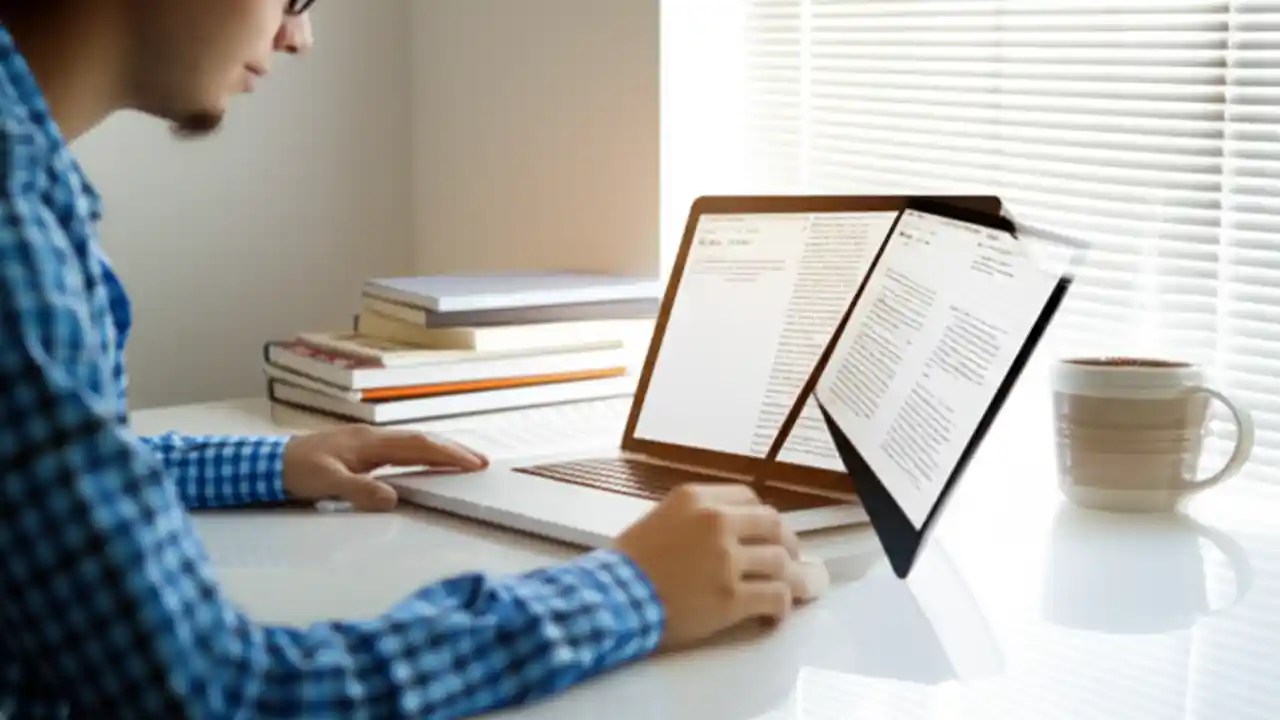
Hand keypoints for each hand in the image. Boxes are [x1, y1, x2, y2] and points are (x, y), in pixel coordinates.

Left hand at [283, 425, 488, 510]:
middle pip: (421, 440)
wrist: (268, 462)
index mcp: (370, 443)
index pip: (418, 446)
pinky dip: (422, 453)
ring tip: (464, 460)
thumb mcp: (326, 484)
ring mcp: (367, 442)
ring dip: (440, 450)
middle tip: (482, 461)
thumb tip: (393, 498)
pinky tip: (427, 461)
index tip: (473, 464)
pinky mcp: (361, 450)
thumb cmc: (296, 471)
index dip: (448, 454)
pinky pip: (401, 448)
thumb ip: (359, 491)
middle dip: (453, 449)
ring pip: (412, 442)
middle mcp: (373, 438)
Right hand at [614, 483, 829, 650]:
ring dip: (795, 577)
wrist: (612, 599)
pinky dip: (783, 606)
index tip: (767, 531)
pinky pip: (775, 597)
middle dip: (788, 543)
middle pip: (773, 526)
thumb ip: (694, 519)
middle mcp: (716, 523)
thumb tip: (726, 534)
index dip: (762, 518)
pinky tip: (777, 612)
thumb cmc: (626, 564)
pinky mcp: (731, 597)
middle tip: (793, 558)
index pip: (748, 498)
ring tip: (801, 588)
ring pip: (781, 563)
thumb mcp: (658, 519)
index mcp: (697, 499)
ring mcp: (727, 561)